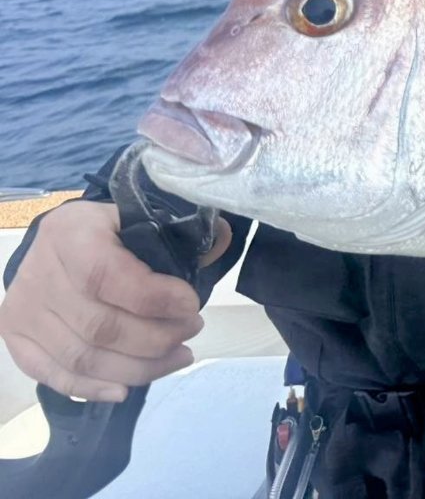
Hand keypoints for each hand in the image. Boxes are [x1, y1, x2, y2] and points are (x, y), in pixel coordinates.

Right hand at [0, 200, 226, 401]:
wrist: (55, 244)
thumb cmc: (108, 232)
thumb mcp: (141, 217)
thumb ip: (181, 231)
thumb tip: (222, 239)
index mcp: (71, 234)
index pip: (108, 276)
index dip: (156, 299)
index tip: (193, 305)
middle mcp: (39, 274)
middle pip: (100, 326)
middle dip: (158, 338)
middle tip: (192, 331)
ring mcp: (23, 310)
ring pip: (83, 358)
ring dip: (139, 367)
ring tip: (178, 357)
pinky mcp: (17, 339)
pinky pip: (55, 376)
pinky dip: (94, 388)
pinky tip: (128, 388)